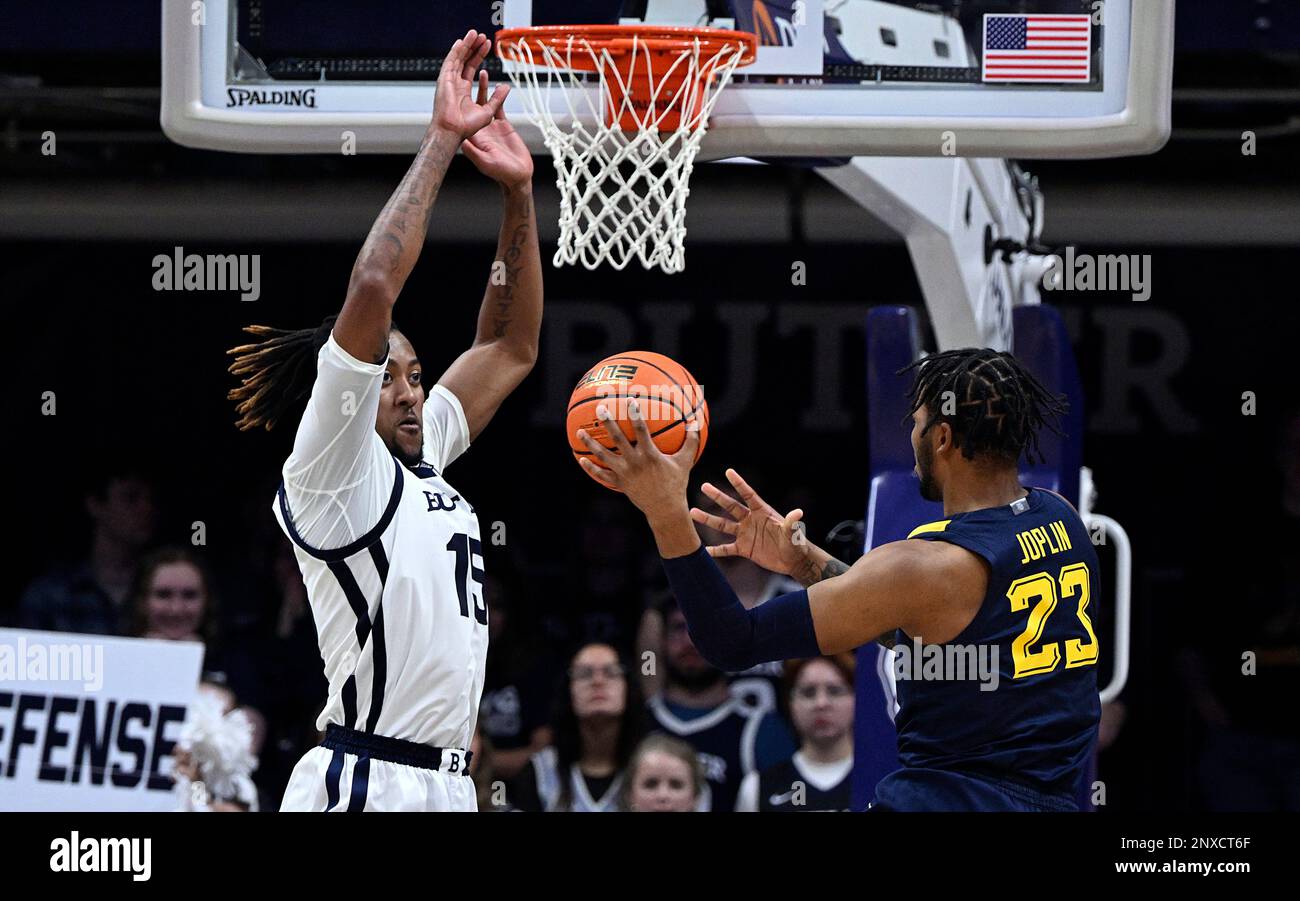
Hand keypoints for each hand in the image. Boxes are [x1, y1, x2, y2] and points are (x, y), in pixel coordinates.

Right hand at [433, 30, 509, 139]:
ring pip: (458, 58)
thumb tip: (505, 87)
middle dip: (473, 47)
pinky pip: (450, 62)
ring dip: (466, 45)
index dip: (479, 56)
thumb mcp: (488, 111)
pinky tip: (461, 42)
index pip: (471, 67)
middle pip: (465, 60)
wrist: (453, 131)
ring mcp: (449, 81)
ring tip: (474, 34)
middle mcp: (455, 84)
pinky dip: (456, 51)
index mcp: (464, 90)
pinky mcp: (444, 80)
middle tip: (481, 36)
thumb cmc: (466, 127)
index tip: (486, 46)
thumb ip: (497, 98)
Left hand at [462, 81, 533, 190]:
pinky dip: (499, 94)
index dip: (456, 96)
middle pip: (470, 100)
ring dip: (483, 85)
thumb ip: (474, 151)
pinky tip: (500, 85)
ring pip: (484, 100)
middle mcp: (478, 127)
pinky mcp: (502, 124)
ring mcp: (490, 125)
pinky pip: (499, 105)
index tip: (453, 82)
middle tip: (467, 69)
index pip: (460, 111)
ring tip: (482, 71)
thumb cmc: (501, 173)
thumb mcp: (485, 162)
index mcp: (471, 134)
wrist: (518, 176)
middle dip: (469, 85)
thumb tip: (462, 141)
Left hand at [576, 401, 700, 522]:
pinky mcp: (619, 483)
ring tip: (580, 431)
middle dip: (608, 422)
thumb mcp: (686, 461)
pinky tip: (581, 458)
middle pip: (618, 439)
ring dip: (590, 443)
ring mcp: (624, 473)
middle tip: (600, 408)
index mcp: (650, 455)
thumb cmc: (676, 483)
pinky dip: (590, 467)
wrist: (665, 509)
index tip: (629, 399)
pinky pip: (601, 474)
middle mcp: (634, 462)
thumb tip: (697, 421)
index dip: (635, 414)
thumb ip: (691, 440)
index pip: (641, 430)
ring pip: (604, 456)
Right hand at [689, 468, 809, 576]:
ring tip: (693, 512)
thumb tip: (798, 512)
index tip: (728, 471)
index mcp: (762, 512)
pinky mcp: (744, 549)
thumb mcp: (792, 533)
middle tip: (704, 486)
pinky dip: (715, 551)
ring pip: (723, 525)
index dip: (739, 483)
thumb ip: (791, 523)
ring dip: (708, 520)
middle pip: (731, 506)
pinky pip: (726, 549)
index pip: (748, 495)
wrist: (793, 560)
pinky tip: (703, 550)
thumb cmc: (796, 543)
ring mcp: (745, 534)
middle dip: (718, 497)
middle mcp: (751, 520)